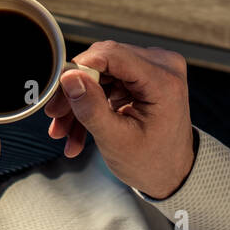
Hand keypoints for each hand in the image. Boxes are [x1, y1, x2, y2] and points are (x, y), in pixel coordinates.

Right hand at [44, 40, 195, 198]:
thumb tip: (69, 77)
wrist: (173, 174)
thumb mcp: (116, 141)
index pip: (112, 55)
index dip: (79, 67)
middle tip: (56, 116)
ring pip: (102, 71)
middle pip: (104, 62)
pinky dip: (93, 101)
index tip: (58, 91)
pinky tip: (80, 128)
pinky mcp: (145, 74)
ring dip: (81, 100)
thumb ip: (91, 108)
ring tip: (65, 130)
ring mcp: (155, 68)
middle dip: (76, 91)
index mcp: (164, 81)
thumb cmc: (153, 163)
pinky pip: (109, 79)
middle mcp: (163, 65)